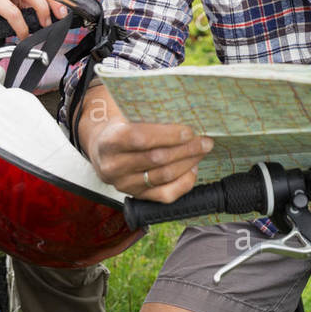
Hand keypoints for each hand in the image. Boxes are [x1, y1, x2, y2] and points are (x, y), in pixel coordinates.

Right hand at [88, 118, 213, 201]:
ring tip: (202, 151)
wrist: (104, 152)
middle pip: (157, 159)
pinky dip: (184, 181)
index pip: (140, 138)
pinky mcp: (137, 197)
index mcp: (110, 142)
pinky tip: (192, 168)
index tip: (189, 131)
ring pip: (165, 175)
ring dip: (189, 162)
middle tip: (205, 141)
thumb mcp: (127, 118)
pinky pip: (167, 194)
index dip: (168, 135)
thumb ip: (149, 117)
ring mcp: (125, 184)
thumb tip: (186, 114)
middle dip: (186, 149)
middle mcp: (114, 167)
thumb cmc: (122, 129)